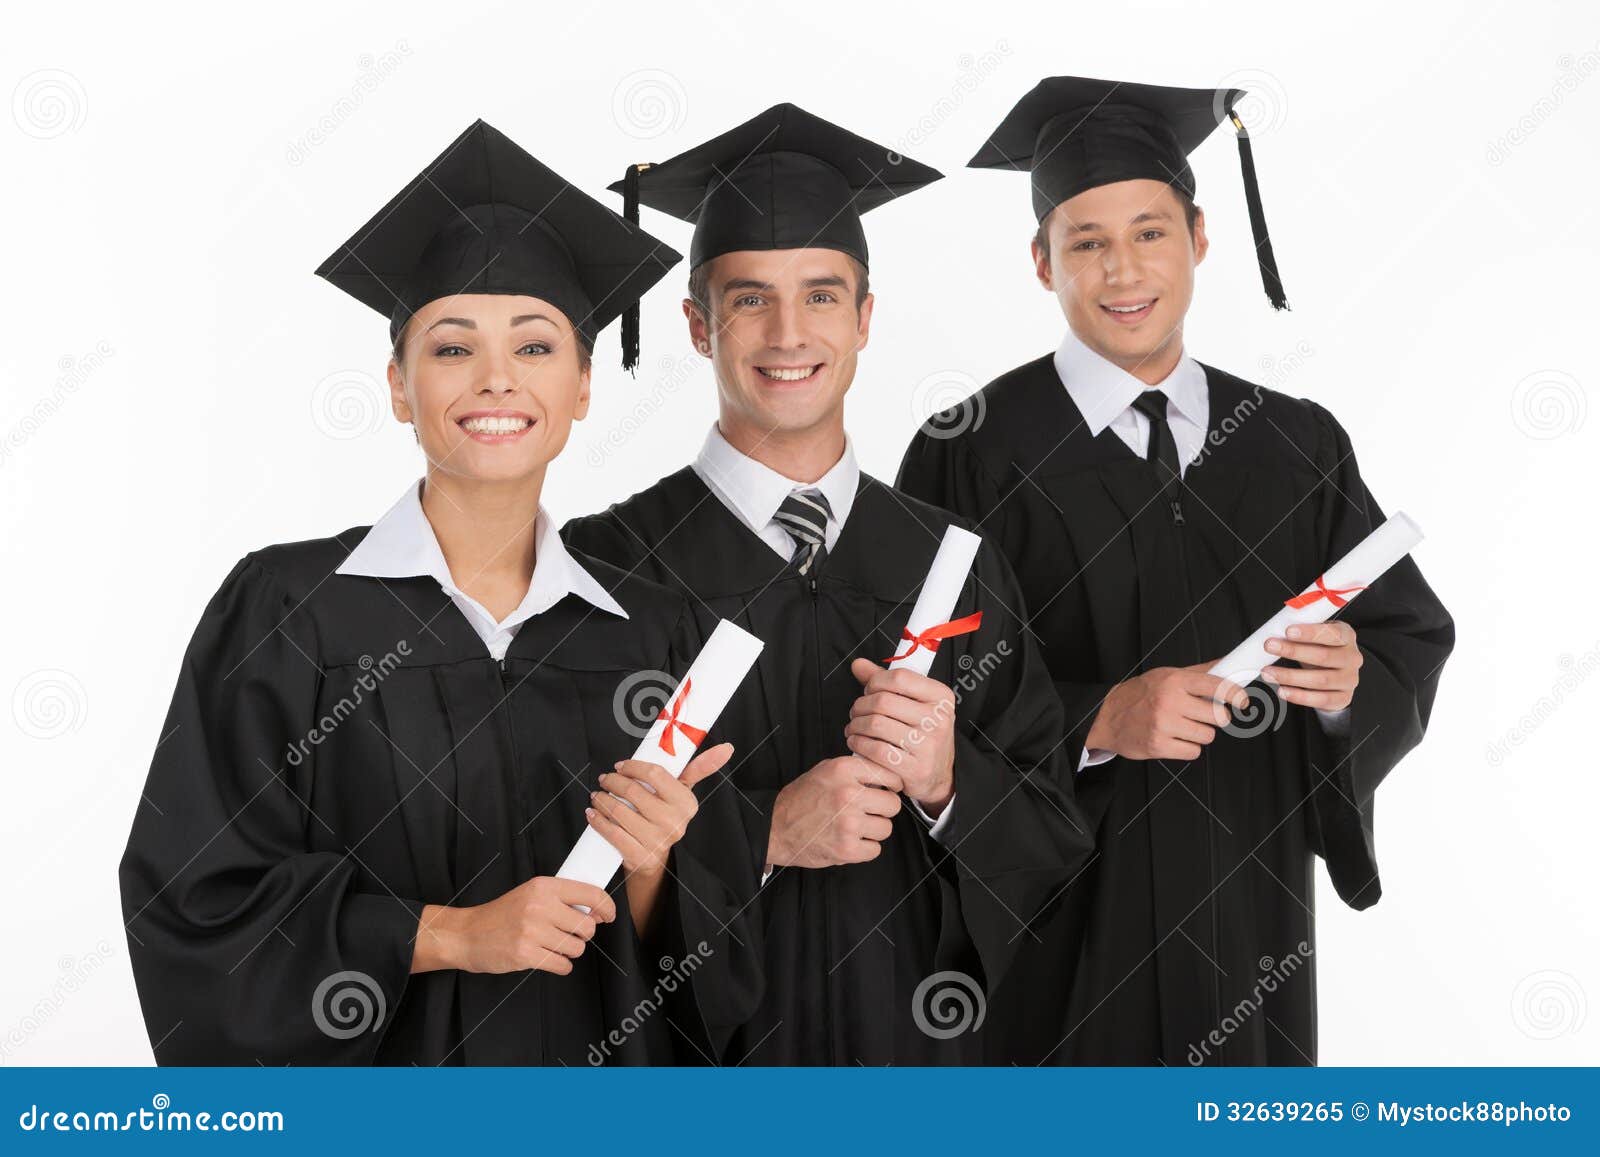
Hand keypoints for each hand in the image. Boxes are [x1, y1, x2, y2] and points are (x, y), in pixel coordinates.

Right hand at [412, 877, 616, 975]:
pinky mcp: (525, 954)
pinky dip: (561, 965)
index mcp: (544, 887)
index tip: (608, 916)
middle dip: (583, 934)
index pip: (591, 893)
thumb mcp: (531, 894)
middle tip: (570, 934)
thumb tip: (598, 910)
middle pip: (587, 926)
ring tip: (554, 946)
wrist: (467, 934)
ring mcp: (532, 931)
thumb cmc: (502, 915)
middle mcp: (539, 906)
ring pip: (577, 948)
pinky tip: (548, 958)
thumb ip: (561, 898)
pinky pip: (562, 965)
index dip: (607, 907)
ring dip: (571, 951)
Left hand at [586, 742, 734, 878]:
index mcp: (687, 803)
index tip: (620, 766)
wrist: (653, 858)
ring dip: (602, 800)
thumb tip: (727, 748)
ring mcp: (658, 842)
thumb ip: (701, 767)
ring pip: (620, 811)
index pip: (655, 773)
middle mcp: (676, 823)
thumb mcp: (682, 791)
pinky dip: (598, 821)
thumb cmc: (665, 815)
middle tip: (605, 779)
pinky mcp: (641, 857)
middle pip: (634, 791)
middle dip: (613, 782)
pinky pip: (612, 833)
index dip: (633, 766)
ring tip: (598, 795)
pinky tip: (593, 813)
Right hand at [767, 756, 903, 868]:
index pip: (889, 776)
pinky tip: (849, 841)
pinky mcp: (847, 848)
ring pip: (886, 828)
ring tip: (854, 827)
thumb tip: (884, 774)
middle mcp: (848, 794)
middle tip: (868, 812)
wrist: (774, 827)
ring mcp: (849, 823)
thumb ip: (854, 770)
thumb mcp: (824, 770)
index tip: (885, 792)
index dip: (890, 786)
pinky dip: (864, 848)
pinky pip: (875, 849)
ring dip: (873, 830)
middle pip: (892, 804)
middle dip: (882, 810)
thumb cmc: (800, 799)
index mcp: (844, 770)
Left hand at [844, 657, 955, 814]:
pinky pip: (876, 750)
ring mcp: (928, 745)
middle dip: (860, 706)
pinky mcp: (916, 768)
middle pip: (883, 702)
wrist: (939, 774)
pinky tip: (857, 742)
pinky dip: (858, 744)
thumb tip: (858, 664)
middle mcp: (938, 719)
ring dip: (855, 725)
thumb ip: (885, 681)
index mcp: (940, 697)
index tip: (869, 690)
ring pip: (875, 725)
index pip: (899, 677)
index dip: (875, 682)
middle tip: (856, 712)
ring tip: (854, 728)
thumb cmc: (922, 733)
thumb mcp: (914, 703)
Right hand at [1085, 662, 1249, 761]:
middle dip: (1213, 718)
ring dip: (1198, 734)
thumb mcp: (1167, 675)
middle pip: (1218, 717)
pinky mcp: (1158, 746)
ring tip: (1180, 726)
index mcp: (1174, 680)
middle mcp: (1169, 701)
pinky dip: (1186, 748)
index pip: (1217, 687)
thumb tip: (1231, 664)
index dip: (1236, 695)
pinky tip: (1173, 738)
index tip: (1242, 701)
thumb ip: (1200, 672)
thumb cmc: (1140, 694)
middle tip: (1199, 715)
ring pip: (1207, 736)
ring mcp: (1163, 724)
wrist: (1107, 717)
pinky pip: (1193, 752)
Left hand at [1260, 621, 1361, 709]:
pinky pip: (1321, 699)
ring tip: (1268, 673)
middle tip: (1269, 646)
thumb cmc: (1321, 649)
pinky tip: (1282, 690)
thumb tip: (1275, 631)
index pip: (1332, 633)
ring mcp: (1349, 679)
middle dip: (1293, 651)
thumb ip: (1301, 632)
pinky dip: (1299, 696)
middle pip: (1324, 656)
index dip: (1310, 632)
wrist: (1335, 673)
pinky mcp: (1343, 698)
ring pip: (1320, 680)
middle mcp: (1352, 658)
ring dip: (1290, 676)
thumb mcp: (1314, 635)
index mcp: (1346, 636)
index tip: (1288, 631)